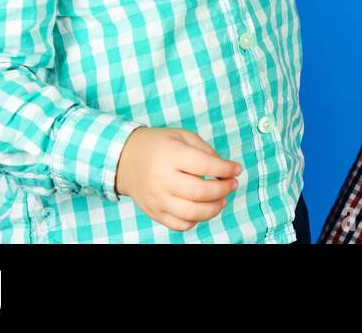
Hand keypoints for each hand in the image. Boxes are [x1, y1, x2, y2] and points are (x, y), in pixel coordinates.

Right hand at [114, 126, 241, 232]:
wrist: (124, 159)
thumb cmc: (159, 145)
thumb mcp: (182, 136)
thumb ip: (205, 151)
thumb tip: (226, 170)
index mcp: (171, 155)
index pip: (205, 166)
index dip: (226, 169)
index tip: (237, 169)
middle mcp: (162, 179)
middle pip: (200, 192)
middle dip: (223, 189)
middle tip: (232, 184)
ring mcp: (157, 199)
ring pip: (192, 213)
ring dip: (214, 208)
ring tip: (222, 200)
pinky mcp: (154, 212)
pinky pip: (179, 225)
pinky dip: (196, 220)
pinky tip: (203, 209)